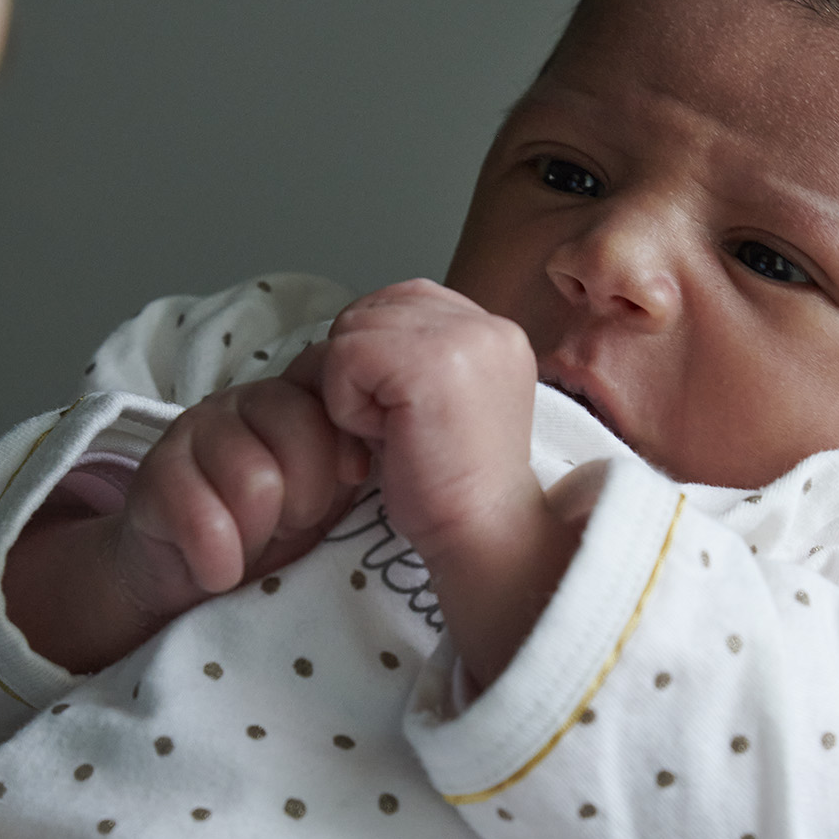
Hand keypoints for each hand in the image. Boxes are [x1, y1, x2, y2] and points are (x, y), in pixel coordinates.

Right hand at [3, 379, 368, 674]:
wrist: (187, 578)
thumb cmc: (272, 535)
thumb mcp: (330, 496)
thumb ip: (362, 458)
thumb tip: (402, 442)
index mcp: (297, 400)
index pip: (333, 392)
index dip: (344, 450)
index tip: (347, 485)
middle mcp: (245, 403)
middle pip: (297, 429)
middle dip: (307, 497)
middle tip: (290, 525)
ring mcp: (195, 431)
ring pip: (254, 477)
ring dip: (260, 532)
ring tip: (253, 545)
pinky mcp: (155, 475)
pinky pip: (201, 517)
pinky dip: (219, 558)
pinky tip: (219, 569)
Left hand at [287, 279, 584, 686]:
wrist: (484, 535)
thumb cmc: (452, 487)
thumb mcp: (439, 401)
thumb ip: (412, 354)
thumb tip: (350, 336)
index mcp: (494, 331)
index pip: (400, 302)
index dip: (377, 358)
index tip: (402, 415)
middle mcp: (488, 322)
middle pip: (370, 309)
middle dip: (360, 370)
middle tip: (394, 428)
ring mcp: (465, 335)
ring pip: (352, 330)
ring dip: (353, 389)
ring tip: (394, 432)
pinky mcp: (431, 360)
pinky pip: (343, 357)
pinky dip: (347, 405)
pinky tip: (386, 439)